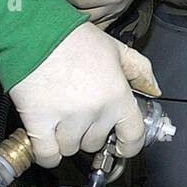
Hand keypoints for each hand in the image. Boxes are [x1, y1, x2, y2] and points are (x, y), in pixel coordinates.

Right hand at [7, 23, 160, 167]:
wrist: (34, 31)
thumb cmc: (73, 38)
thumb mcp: (115, 48)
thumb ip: (139, 69)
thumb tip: (152, 89)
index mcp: (117, 95)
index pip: (133, 136)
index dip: (128, 146)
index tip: (120, 146)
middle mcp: (96, 111)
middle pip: (94, 143)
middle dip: (87, 133)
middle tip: (78, 115)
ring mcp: (68, 119)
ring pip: (70, 148)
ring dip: (64, 139)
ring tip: (58, 117)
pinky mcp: (39, 122)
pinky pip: (47, 155)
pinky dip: (46, 153)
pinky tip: (45, 141)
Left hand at [54, 0, 157, 28]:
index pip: (83, 1)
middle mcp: (115, 8)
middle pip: (85, 17)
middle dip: (67, 9)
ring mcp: (116, 13)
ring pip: (91, 24)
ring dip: (75, 17)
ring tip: (63, 6)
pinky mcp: (116, 14)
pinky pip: (99, 26)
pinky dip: (86, 23)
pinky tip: (76, 14)